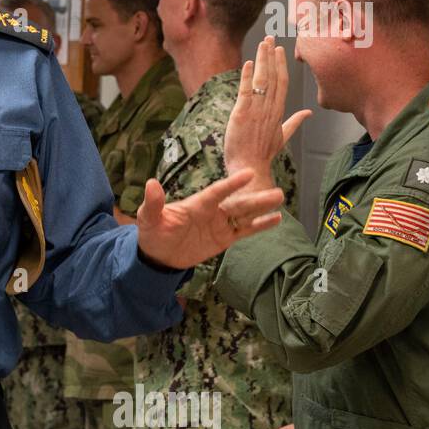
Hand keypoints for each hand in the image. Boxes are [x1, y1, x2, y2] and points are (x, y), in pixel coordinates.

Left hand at [136, 168, 284, 269]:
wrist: (159, 255)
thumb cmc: (153, 232)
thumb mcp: (148, 218)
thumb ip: (153, 203)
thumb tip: (150, 183)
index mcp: (197, 204)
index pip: (217, 192)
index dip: (231, 184)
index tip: (248, 174)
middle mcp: (212, 211)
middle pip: (237, 204)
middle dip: (256, 198)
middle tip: (277, 192)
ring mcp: (220, 224)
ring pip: (244, 215)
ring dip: (262, 208)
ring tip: (280, 198)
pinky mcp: (224, 238)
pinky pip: (245, 230)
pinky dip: (260, 225)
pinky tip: (277, 218)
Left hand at [224, 36, 310, 189]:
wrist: (251, 170)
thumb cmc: (262, 155)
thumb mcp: (282, 137)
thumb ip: (294, 122)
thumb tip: (308, 113)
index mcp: (278, 113)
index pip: (282, 83)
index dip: (280, 65)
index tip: (279, 49)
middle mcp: (269, 109)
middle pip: (273, 78)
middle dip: (272, 56)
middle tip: (270, 37)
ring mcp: (256, 111)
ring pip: (262, 81)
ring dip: (262, 61)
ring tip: (262, 43)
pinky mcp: (242, 115)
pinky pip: (246, 92)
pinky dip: (247, 77)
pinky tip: (248, 63)